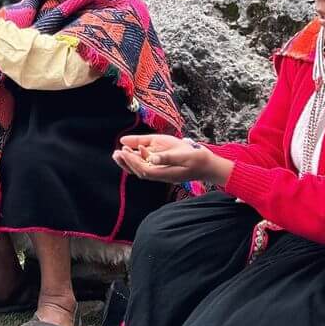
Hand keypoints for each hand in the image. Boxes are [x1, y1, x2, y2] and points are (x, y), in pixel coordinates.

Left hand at [113, 133, 231, 185]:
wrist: (208, 166)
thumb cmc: (198, 159)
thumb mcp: (184, 155)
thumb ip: (167, 157)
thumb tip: (150, 157)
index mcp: (165, 173)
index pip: (143, 169)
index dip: (132, 161)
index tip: (123, 150)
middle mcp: (161, 175)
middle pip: (139, 171)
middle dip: (127, 162)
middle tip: (116, 152)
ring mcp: (162, 173)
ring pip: (141, 170)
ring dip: (129, 162)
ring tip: (118, 153)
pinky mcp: (163, 170)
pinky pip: (146, 167)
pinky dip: (137, 161)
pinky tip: (132, 153)